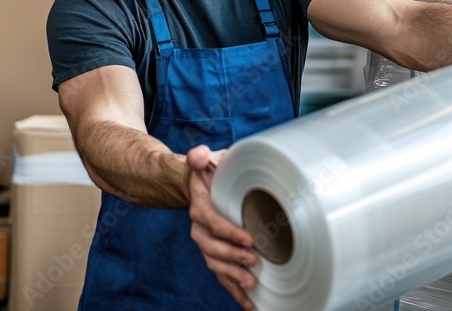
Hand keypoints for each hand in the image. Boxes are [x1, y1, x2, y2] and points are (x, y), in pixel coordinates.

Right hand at [188, 145, 258, 309]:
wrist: (201, 187)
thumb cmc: (210, 173)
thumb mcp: (207, 159)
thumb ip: (200, 156)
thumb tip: (197, 155)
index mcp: (200, 206)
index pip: (212, 221)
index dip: (229, 232)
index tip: (248, 239)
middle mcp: (199, 229)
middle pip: (212, 248)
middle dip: (233, 258)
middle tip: (254, 263)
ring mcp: (206, 244)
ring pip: (215, 264)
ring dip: (232, 278)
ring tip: (252, 286)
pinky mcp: (215, 254)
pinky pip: (221, 274)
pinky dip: (233, 290)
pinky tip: (248, 302)